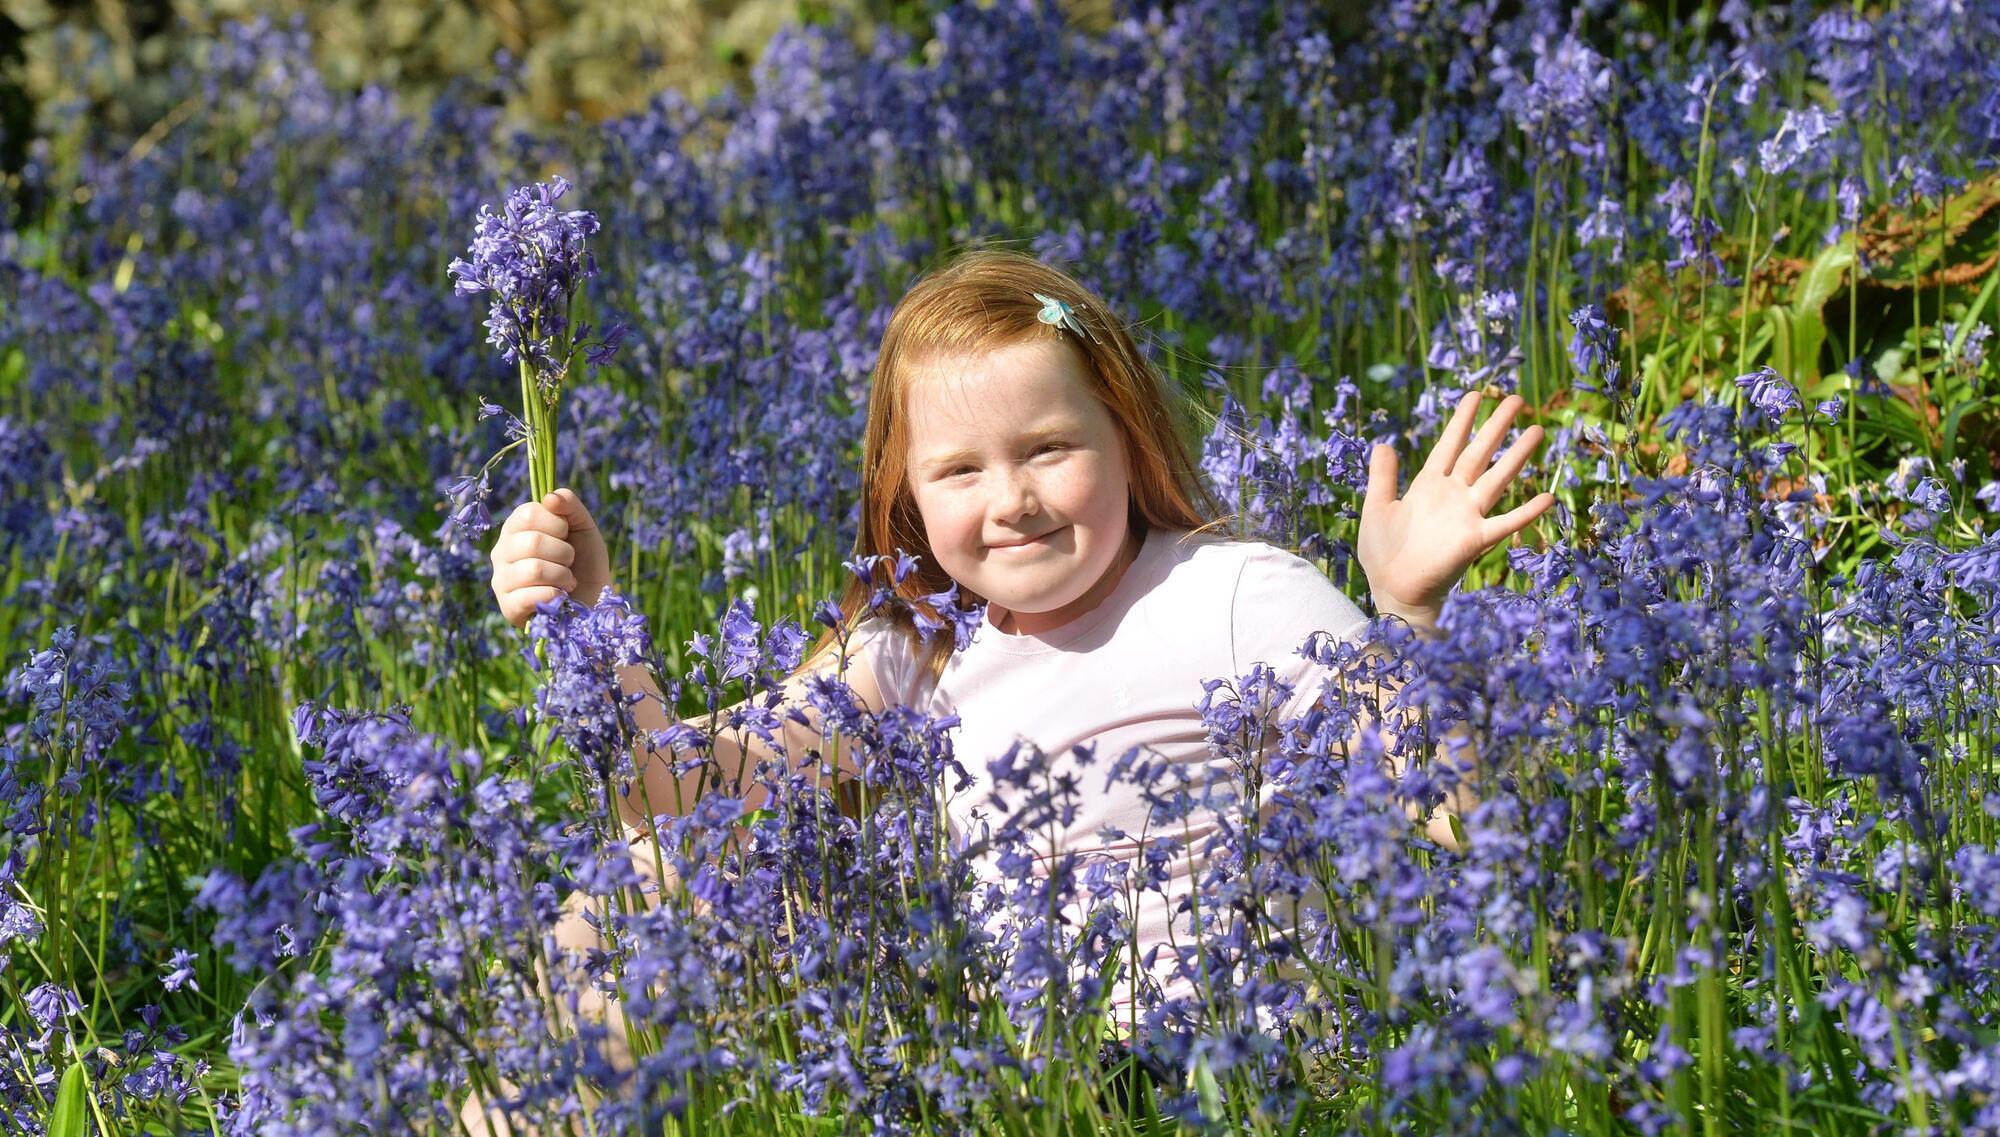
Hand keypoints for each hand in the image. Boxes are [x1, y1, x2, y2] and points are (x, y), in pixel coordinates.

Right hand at [490, 488, 612, 628]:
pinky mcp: (508, 607)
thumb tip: (550, 498)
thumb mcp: (583, 527)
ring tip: (567, 581)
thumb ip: (570, 505)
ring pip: (534, 569)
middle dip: (564, 553)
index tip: (566, 534)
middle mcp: (501, 552)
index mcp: (515, 528)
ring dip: (562, 576)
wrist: (593, 602)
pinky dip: (556, 596)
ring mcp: (501, 580)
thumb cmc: (585, 562)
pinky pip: (531, 596)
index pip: (528, 514)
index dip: (557, 524)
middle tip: (569, 561)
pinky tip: (559, 598)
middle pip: (532, 542)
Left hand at [1358, 391, 1554, 621]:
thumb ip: (1382, 476)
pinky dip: (1526, 512)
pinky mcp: (1474, 540)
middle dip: (1496, 426)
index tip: (1475, 394)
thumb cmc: (1382, 553)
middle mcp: (1451, 495)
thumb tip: (1384, 443)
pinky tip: (1547, 498)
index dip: (1461, 421)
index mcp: (1427, 486)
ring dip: (1516, 456)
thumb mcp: (1377, 507)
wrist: (1393, 590)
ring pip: (1496, 478)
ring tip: (1537, 430)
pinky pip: (1504, 524)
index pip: (1448, 445)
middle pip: (1478, 453)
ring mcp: (1465, 516)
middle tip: (1515, 399)